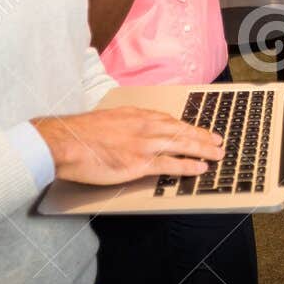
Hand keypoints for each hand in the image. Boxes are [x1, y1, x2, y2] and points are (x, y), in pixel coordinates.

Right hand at [31, 106, 222, 184]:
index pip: (169, 119)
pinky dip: (188, 166)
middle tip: (218, 141)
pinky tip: (200, 169)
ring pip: (182, 145)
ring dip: (203, 149)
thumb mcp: (106, 119)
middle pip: (181, 130)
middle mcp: (145, 126)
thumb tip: (129, 131)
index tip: (198, 129)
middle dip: (202, 136)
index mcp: (136, 115)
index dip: (186, 126)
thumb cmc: (80, 133)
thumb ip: (123, 124)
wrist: (66, 142)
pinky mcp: (139, 162)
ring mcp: (144, 144)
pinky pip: (171, 164)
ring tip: (217, 154)